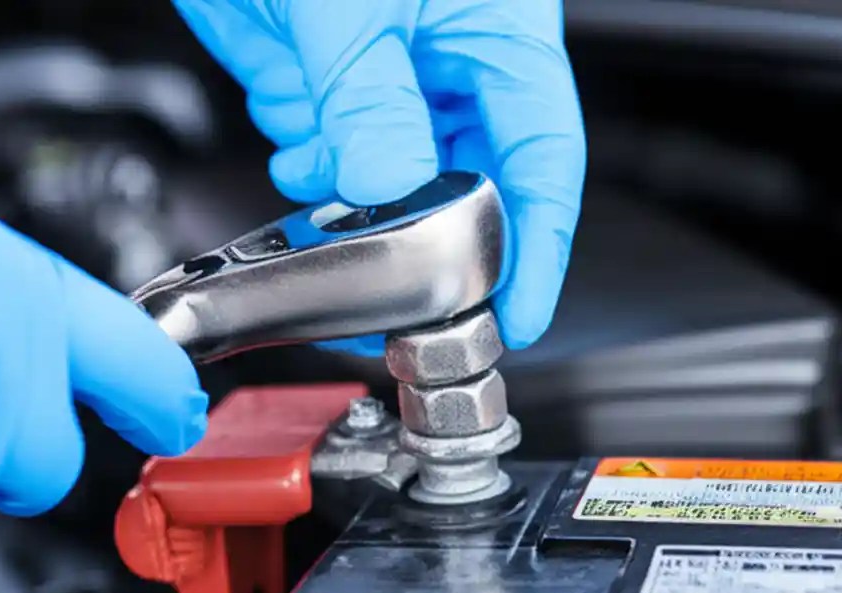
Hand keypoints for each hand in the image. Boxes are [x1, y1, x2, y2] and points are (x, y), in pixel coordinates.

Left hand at [175, 0, 585, 351]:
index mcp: (499, 30)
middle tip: (392, 281)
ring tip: (321, 164)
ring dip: (352, 191)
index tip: (522, 311)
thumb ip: (371, 96)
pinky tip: (300, 145)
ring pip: (391, 176)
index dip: (538, 244)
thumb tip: (391, 186)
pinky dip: (314, 163)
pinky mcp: (334, 79)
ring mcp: (391, 72)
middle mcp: (452, 58)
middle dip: (422, 227)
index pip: (542, 158)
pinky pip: (336, 151)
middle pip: (465, 180)